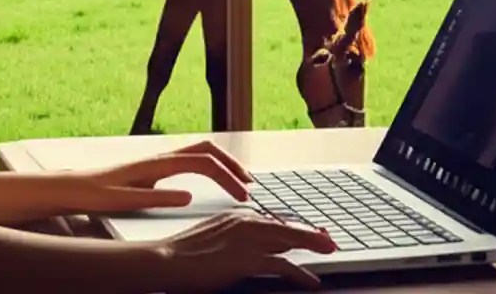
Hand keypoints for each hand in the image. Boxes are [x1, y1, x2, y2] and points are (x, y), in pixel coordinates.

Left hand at [73, 140, 254, 212]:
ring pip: (200, 152)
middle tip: (249, 185)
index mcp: (158, 163)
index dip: (226, 177)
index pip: (203, 163)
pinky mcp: (155, 167)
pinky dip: (209, 166)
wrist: (74, 187)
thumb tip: (189, 196)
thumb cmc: (96, 193)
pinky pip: (190, 160)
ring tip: (238, 181)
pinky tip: (211, 179)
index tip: (241, 196)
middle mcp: (161, 157)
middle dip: (232, 164)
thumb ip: (157, 197)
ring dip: (222, 162)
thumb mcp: (125, 199)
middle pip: (208, 149)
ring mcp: (159, 160)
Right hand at [158, 209, 337, 291]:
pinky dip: (300, 273)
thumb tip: (247, 249)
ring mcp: (247, 239)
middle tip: (329, 240)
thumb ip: (232, 239)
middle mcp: (245, 222)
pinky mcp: (247, 259)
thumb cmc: (182, 254)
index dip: (295, 228)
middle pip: (287, 228)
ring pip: (290, 242)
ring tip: (330, 252)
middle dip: (310, 235)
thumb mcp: (211, 238)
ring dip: (313, 247)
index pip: (274, 220)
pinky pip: (283, 266)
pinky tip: (311, 280)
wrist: (165, 260)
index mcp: (237, 215)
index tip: (310, 233)